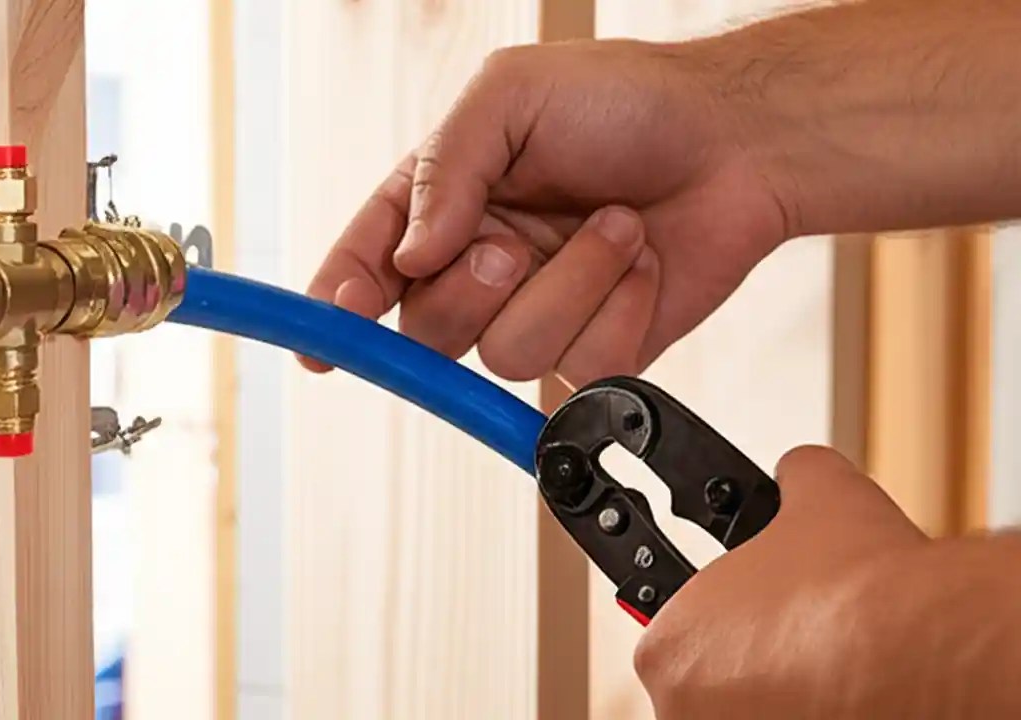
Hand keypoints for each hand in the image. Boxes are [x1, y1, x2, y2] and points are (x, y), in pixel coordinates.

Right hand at [303, 40, 787, 386]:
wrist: (740, 140)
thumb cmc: (627, 101)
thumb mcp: (512, 96)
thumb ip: (443, 169)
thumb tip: (405, 259)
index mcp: (445, 202)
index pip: (369, 261)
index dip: (340, 301)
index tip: (328, 332)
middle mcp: (482, 264)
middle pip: (427, 329)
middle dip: (469, 291)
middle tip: (512, 245)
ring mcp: (540, 311)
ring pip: (507, 354)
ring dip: (570, 284)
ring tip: (617, 226)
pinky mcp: (598, 347)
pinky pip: (582, 367)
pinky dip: (621, 308)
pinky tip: (644, 263)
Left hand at [635, 446, 930, 719]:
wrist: (927, 649)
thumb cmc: (861, 588)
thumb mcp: (819, 495)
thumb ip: (790, 481)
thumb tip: (797, 470)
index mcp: (667, 647)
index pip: (681, 631)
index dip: (728, 615)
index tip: (763, 615)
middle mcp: (683, 711)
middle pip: (714, 680)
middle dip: (755, 656)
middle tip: (801, 636)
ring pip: (749, 709)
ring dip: (782, 691)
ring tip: (829, 662)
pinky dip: (815, 707)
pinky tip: (844, 689)